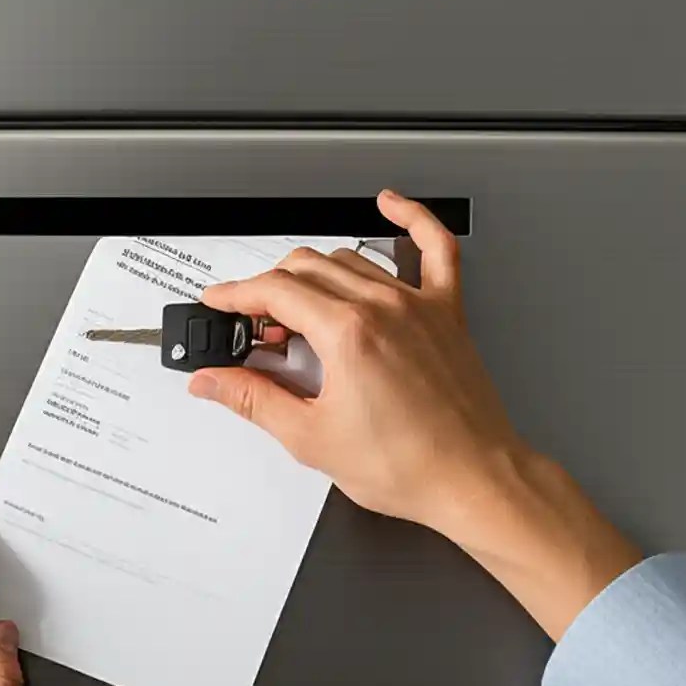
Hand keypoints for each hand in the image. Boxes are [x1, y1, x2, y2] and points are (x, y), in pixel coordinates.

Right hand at [195, 189, 520, 530]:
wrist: (472, 481)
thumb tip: (213, 382)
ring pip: (350, 261)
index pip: (274, 291)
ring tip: (295, 308)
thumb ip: (254, 400)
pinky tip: (391, 205)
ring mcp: (418, 305)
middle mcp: (384, 308)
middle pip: (306, 269)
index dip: (235, 295)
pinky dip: (412, 219)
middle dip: (267, 290)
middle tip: (251, 325)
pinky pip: (435, 248)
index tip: (219, 303)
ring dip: (312, 273)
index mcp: (348, 334)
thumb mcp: (312, 438)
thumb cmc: (410, 466)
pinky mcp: (446, 313)